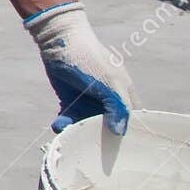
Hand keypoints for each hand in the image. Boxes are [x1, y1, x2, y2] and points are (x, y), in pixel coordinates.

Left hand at [24, 2, 135, 134]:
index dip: (129, 133)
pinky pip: (70, 117)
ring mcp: (89, 100)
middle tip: (86, 145)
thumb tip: (119, 131)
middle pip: (108, 125)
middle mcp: (108, 100)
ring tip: (64, 130)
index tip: (120, 149)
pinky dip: (64, 122)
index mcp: (124, 94)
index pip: (132, 119)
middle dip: (98, 137)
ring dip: (77, 130)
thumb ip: (118, 106)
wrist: (58, 40)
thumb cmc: (89, 58)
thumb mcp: (109, 82)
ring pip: (86, 123)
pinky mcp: (70, 99)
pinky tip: (57, 124)